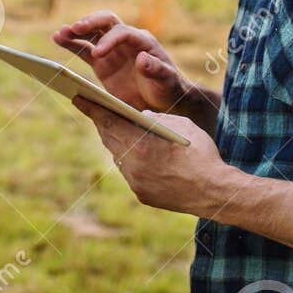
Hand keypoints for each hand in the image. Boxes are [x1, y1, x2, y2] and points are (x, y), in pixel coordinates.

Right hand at [51, 11, 189, 114]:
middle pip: (106, 21)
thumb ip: (157, 70)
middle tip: (75, 28)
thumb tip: (141, 58)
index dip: (109, 40)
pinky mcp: (101, 62)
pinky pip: (84, 49)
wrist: (163, 97)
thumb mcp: (167, 80)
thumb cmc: (168, 87)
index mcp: (142, 41)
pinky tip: (58, 39)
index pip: (123, 33)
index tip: (98, 54)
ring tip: (60, 33)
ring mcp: (112, 49)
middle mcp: (125, 40)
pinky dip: (71, 43)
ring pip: (92, 33)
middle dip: (91, 23)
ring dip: (76, 31)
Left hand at [72, 97, 237, 216]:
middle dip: (102, 123)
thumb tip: (139, 117)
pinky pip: (130, 173)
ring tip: (112, 128)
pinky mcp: (142, 195)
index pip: (108, 121)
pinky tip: (133, 151)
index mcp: (141, 144)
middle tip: (95, 109)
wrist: (215, 192)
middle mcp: (133, 165)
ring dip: (116, 142)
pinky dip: (130, 160)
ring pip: (118, 157)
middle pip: (110, 139)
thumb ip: (156, 119)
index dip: (91, 108)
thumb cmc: (201, 153)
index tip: (77, 96)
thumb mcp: (181, 125)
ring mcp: (136, 183)